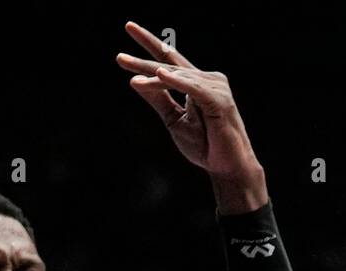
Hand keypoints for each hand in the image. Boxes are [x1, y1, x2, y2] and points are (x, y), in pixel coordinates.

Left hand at [118, 21, 265, 211]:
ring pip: (178, 77)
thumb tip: (134, 81)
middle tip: (119, 57)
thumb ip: (158, 100)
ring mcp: (215, 89)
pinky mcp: (220, 101)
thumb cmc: (205, 146)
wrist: (227, 169)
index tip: (129, 28)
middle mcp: (207, 81)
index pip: (169, 59)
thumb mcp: (174, 120)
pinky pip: (193, 89)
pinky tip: (160, 75)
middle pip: (170, 65)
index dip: (149, 44)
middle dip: (143, 61)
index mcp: (196, 84)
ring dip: (153, 77)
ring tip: (131, 75)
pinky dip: (176, 82)